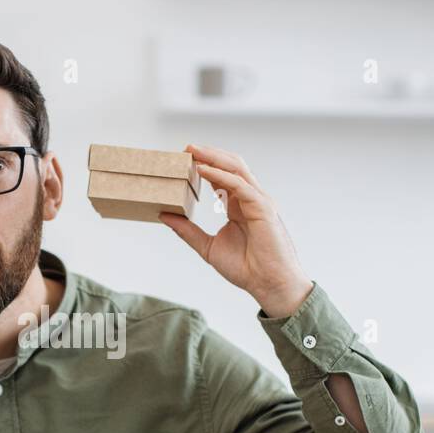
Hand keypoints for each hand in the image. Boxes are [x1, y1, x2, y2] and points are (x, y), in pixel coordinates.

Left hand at [159, 143, 312, 317]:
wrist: (269, 285)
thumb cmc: (246, 268)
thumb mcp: (207, 247)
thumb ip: (187, 230)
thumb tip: (164, 215)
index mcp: (239, 206)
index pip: (222, 176)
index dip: (204, 164)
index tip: (183, 158)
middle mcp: (250, 199)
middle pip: (230, 166)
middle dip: (209, 154)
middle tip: (186, 147)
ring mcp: (258, 201)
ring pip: (236, 168)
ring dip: (214, 157)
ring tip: (192, 151)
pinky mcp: (263, 207)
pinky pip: (239, 185)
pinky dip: (220, 175)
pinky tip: (203, 170)